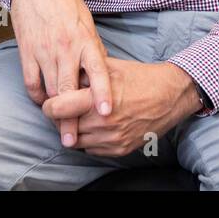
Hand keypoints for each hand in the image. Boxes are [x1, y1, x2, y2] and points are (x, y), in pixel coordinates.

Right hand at [9, 0, 112, 148]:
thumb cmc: (66, 2)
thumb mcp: (87, 24)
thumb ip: (93, 51)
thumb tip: (99, 77)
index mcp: (85, 39)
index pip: (97, 71)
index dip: (102, 93)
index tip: (106, 113)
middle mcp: (65, 48)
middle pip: (68, 91)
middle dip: (70, 119)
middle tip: (72, 140)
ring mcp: (44, 51)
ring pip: (48, 90)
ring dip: (54, 112)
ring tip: (60, 129)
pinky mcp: (26, 52)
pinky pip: (31, 83)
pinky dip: (37, 96)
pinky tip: (43, 103)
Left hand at [42, 58, 201, 157]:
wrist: (170, 96)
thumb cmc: (140, 78)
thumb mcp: (109, 67)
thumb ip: (84, 74)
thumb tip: (63, 78)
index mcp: (96, 99)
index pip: (57, 109)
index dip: (49, 106)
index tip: (50, 103)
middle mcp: (102, 123)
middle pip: (64, 128)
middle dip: (60, 119)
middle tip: (63, 110)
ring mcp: (111, 139)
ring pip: (76, 142)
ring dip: (73, 131)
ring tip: (79, 117)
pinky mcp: (120, 150)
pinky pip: (92, 150)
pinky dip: (88, 139)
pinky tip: (94, 126)